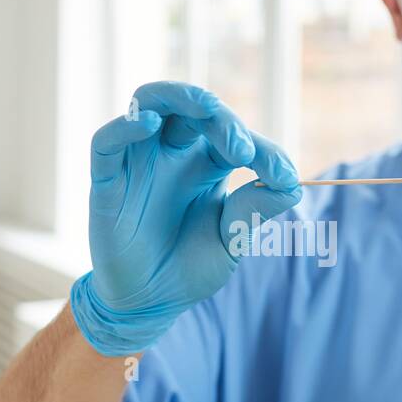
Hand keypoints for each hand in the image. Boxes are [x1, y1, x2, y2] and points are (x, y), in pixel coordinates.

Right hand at [71, 81, 301, 356]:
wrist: (150, 303)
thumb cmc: (190, 266)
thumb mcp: (232, 238)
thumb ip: (256, 209)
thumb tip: (293, 186)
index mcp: (207, 162)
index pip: (236, 136)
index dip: (264, 151)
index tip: (284, 177)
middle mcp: (173, 153)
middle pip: (193, 110)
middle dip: (223, 121)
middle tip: (244, 150)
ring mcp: (139, 162)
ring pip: (149, 103)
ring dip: (177, 97)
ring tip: (207, 107)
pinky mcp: (107, 181)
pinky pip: (107, 142)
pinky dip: (126, 126)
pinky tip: (150, 124)